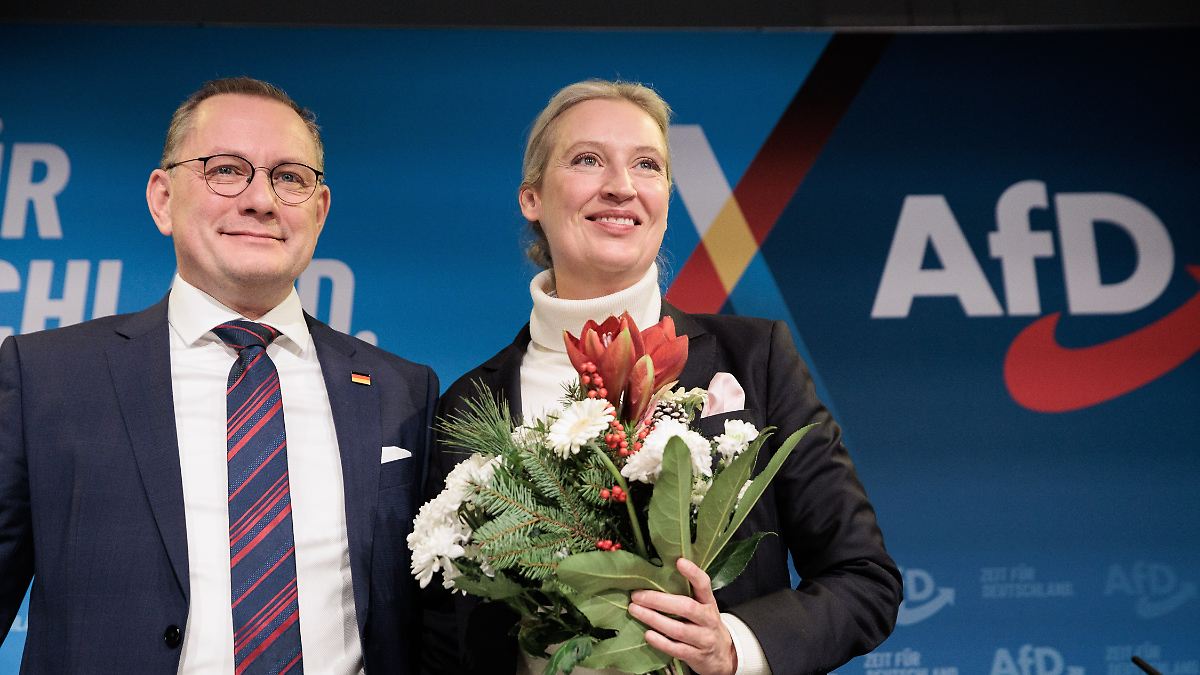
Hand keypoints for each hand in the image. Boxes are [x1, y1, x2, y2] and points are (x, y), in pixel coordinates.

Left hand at [628, 557, 736, 674]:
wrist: (723, 656)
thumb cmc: (705, 625)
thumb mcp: (703, 607)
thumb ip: (687, 594)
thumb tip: (657, 575)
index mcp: (709, 603)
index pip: (704, 585)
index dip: (693, 573)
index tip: (679, 561)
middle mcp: (708, 619)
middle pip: (686, 608)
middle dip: (659, 601)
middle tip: (637, 595)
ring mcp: (703, 639)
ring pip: (678, 629)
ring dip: (654, 619)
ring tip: (635, 610)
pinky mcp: (696, 656)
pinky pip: (677, 649)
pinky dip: (661, 642)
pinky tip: (648, 634)